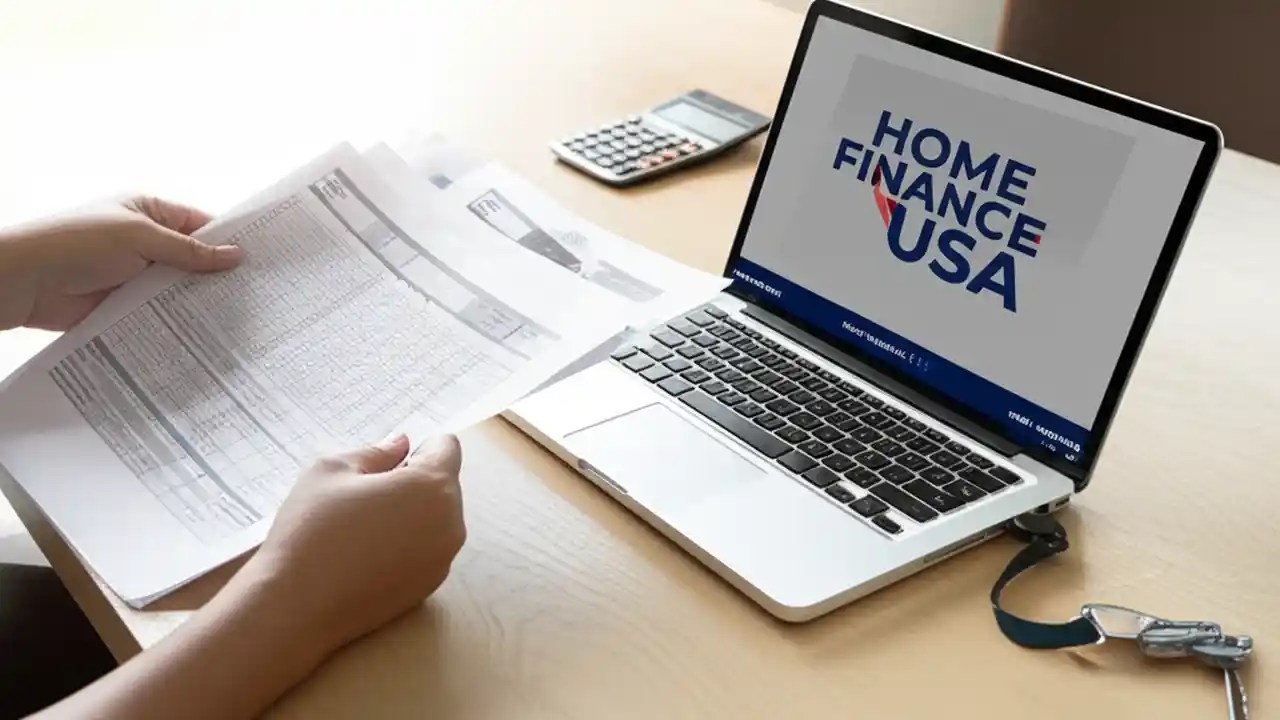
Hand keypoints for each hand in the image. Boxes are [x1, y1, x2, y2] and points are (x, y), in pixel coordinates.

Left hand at [0, 196, 242, 330]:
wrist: (23, 282)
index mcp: (148, 212)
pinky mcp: (124, 305)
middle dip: (218, 276)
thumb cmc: (76, 243)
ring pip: (178, 289)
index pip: (200, 224)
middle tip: (258, 296)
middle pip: (193, 260)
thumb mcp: (140, 238)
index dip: (229, 240)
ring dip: (198, 302)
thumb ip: (189, 251)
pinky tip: (204, 334)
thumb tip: (235, 254)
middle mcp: (145, 242)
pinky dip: (177, 321)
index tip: (261, 260)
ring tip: (240, 320)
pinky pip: (159, 313)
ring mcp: (135, 275)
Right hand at [249, 434, 465, 652]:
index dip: (418, 448)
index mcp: (433, 487)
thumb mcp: (334, 470)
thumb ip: (377, 452)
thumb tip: (402, 444)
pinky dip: (407, 544)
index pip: (446, 447)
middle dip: (414, 481)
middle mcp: (451, 524)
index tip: (386, 464)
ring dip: (412, 513)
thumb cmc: (311, 529)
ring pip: (436, 518)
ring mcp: (443, 560)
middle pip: (444, 485)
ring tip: (363, 527)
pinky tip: (367, 555)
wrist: (295, 606)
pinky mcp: (429, 588)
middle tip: (365, 496)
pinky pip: (427, 550)